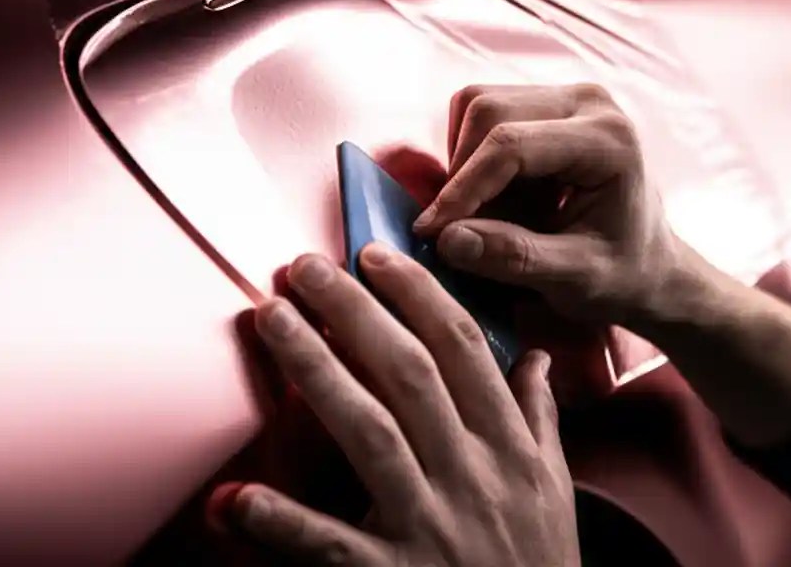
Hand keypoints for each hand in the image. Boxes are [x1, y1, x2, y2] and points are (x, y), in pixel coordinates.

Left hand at [208, 246, 579, 565]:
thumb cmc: (537, 563)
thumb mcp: (554, 489)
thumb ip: (538, 420)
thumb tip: (535, 358)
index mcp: (510, 448)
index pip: (463, 350)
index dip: (418, 295)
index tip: (375, 254)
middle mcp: (472, 477)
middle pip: (410, 375)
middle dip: (355, 312)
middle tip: (303, 268)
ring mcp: (431, 527)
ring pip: (371, 433)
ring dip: (317, 371)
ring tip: (271, 321)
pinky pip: (333, 546)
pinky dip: (284, 524)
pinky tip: (236, 497)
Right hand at [414, 84, 790, 445]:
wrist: (648, 265)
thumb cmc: (621, 276)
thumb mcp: (574, 280)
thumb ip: (514, 258)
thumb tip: (447, 239)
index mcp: (608, 139)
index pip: (512, 146)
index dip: (463, 189)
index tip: (430, 233)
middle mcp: (589, 100)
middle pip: (488, 111)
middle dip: (462, 174)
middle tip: (461, 230)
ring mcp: (568, 95)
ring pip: (478, 105)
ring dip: (465, 163)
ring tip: (490, 214)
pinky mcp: (547, 101)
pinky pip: (482, 111)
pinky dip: (474, 155)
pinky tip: (500, 196)